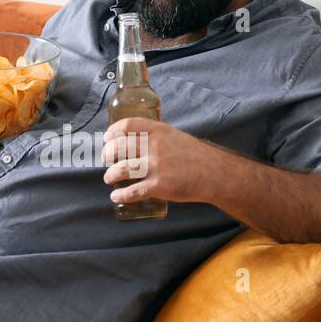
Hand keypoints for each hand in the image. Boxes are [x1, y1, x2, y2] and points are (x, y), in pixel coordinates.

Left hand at [101, 118, 216, 204]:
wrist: (215, 174)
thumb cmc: (197, 155)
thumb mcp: (176, 137)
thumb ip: (158, 138)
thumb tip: (138, 142)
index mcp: (159, 131)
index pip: (128, 125)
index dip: (113, 131)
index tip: (107, 137)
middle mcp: (155, 146)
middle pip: (120, 147)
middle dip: (107, 154)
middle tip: (105, 159)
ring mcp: (156, 166)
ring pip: (122, 169)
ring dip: (111, 175)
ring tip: (109, 178)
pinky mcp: (160, 186)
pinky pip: (133, 191)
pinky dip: (121, 195)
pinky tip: (116, 196)